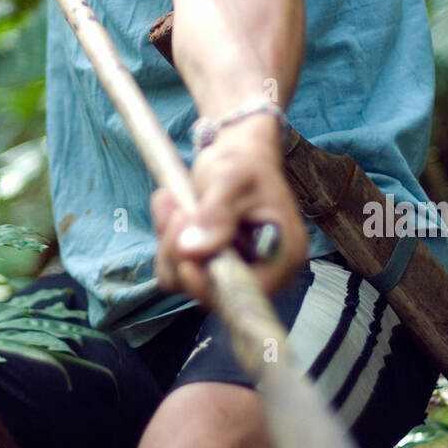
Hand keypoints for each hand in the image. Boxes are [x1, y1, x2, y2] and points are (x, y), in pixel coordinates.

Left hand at [149, 113, 308, 306]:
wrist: (237, 153)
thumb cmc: (244, 162)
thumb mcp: (232, 178)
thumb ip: (217, 213)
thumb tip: (193, 250)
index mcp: (283, 255)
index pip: (247, 293)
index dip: (213, 286)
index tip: (186, 261)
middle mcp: (260, 271)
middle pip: (210, 291)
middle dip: (183, 254)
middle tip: (178, 209)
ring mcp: (230, 269)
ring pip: (185, 280)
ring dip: (167, 242)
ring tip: (171, 200)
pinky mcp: (206, 263)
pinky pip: (174, 266)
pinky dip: (164, 238)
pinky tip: (169, 205)